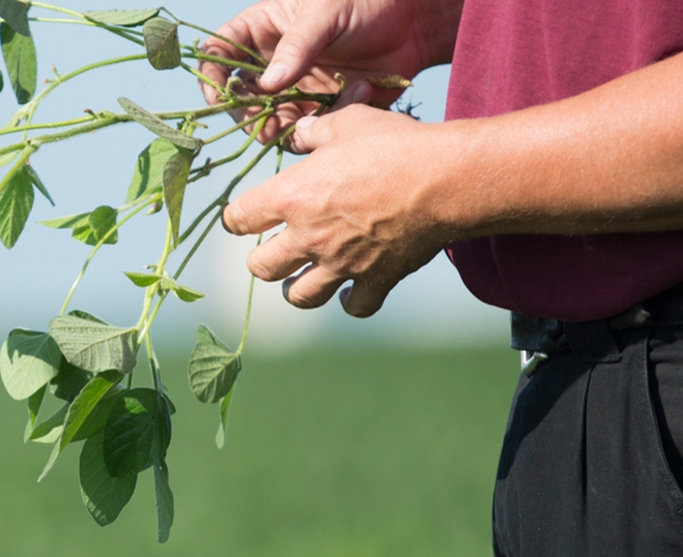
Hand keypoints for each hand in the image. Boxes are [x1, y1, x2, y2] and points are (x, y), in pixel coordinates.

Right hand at [198, 0, 457, 144]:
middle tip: (263, 122)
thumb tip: (266, 85)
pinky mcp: (319, 111)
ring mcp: (293, 90)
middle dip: (245, 113)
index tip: (218, 96)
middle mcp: (271, 64)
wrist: (413, 23)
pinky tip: (355, 93)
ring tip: (299, 124)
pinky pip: (305, 131)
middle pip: (237, 97)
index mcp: (261, 31)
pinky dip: (323, 123)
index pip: (219, 54)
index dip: (211, 76)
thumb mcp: (326, 13)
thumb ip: (296, 47)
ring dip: (278, 128)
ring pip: (266, 121)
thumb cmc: (365, 1)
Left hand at [222, 104, 457, 315]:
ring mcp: (342, 264)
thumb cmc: (394, 145)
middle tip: (272, 251)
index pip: (239, 218)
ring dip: (295, 289)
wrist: (446, 179)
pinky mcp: (376, 279)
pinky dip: (350, 301)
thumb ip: (315, 132)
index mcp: (291, 197)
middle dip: (261, 261)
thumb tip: (299, 135)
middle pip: (261, 268)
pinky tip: (350, 290)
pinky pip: (355, 306)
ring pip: (300, 296)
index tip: (243, 216)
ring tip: (299, 280)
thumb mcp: (347, 123)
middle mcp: (309, 237)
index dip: (236, 217)